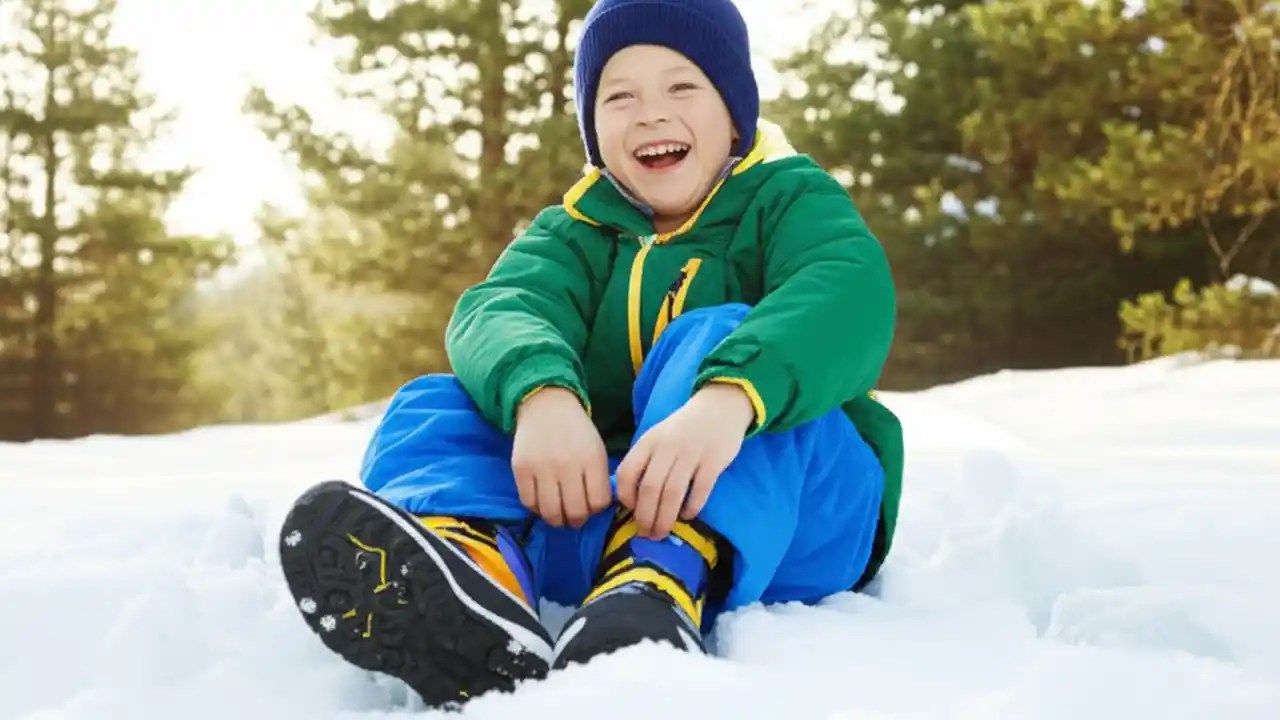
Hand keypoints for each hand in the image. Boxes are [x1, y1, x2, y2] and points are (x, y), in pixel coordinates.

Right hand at [512, 387, 611, 527]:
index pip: (598, 502)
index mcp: (591, 460)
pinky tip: (542, 502)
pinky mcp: (521, 469)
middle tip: (574, 517)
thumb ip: (599, 478)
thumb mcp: (597, 450)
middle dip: (576, 520)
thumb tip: (596, 510)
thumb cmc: (576, 432)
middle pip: (575, 511)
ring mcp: (542, 467)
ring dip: (556, 519)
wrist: (546, 406)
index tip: (591, 506)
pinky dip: (536, 509)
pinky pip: (528, 502)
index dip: (596, 510)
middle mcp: (567, 465)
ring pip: (551, 512)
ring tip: (558, 514)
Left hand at [616, 383, 754, 539]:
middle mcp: (667, 448)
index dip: (625, 496)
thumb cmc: (684, 428)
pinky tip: (687, 516)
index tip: (630, 511)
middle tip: (646, 534)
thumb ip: (645, 460)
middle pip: (649, 488)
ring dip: (664, 518)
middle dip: (645, 516)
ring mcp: (691, 454)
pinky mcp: (714, 461)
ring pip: (672, 493)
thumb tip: (632, 498)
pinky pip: (699, 490)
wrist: (719, 406)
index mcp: (649, 441)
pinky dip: (691, 507)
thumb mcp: (658, 436)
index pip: (627, 472)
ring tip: (661, 532)